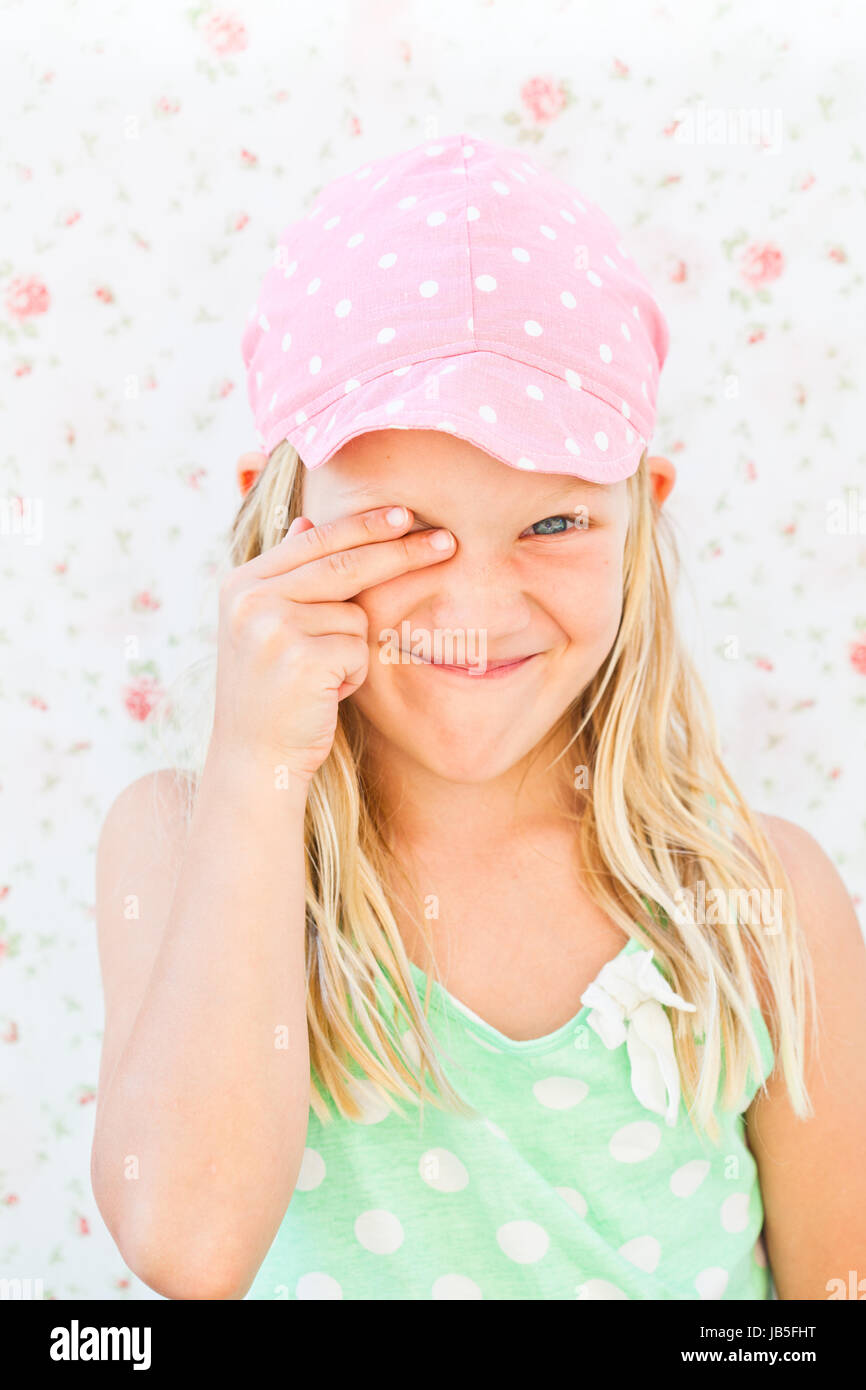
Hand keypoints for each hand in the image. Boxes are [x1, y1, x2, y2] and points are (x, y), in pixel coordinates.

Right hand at [211, 504, 455, 783]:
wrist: (254, 760)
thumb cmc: (273, 695)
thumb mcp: (269, 628)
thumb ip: (289, 577)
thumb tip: (305, 520)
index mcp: (242, 584)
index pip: (314, 541)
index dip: (364, 526)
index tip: (406, 516)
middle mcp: (251, 599)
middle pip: (344, 563)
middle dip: (400, 552)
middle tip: (447, 542)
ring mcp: (273, 627)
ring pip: (356, 615)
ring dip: (353, 650)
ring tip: (320, 680)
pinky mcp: (300, 658)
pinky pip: (358, 651)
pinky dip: (352, 677)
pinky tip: (323, 696)